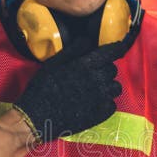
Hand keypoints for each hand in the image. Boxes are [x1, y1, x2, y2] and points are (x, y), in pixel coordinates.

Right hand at [14, 39, 131, 140]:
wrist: (37, 117)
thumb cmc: (42, 88)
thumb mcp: (54, 63)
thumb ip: (73, 50)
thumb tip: (88, 40)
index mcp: (86, 65)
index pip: (111, 52)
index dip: (117, 48)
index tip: (119, 47)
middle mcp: (97, 80)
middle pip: (113, 69)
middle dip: (105, 69)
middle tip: (93, 73)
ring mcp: (100, 98)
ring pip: (116, 87)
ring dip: (108, 85)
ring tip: (96, 88)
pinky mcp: (100, 114)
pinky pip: (112, 104)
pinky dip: (106, 102)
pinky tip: (94, 102)